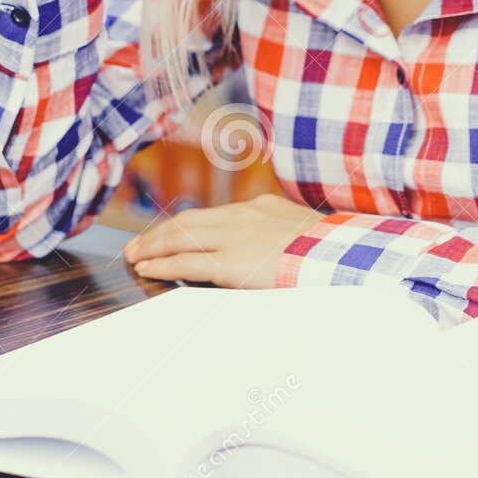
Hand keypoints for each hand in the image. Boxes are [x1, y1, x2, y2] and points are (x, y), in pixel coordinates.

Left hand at [122, 195, 319, 288]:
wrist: (343, 257)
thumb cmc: (331, 253)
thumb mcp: (303, 234)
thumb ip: (280, 237)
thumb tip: (273, 251)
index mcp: (262, 208)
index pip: (212, 215)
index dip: (185, 226)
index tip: (169, 234)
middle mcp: (243, 216)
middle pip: (189, 221)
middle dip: (159, 234)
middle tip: (137, 245)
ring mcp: (235, 238)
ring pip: (181, 238)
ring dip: (153, 248)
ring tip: (134, 257)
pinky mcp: (231, 263)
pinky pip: (188, 263)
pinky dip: (163, 266)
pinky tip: (147, 269)